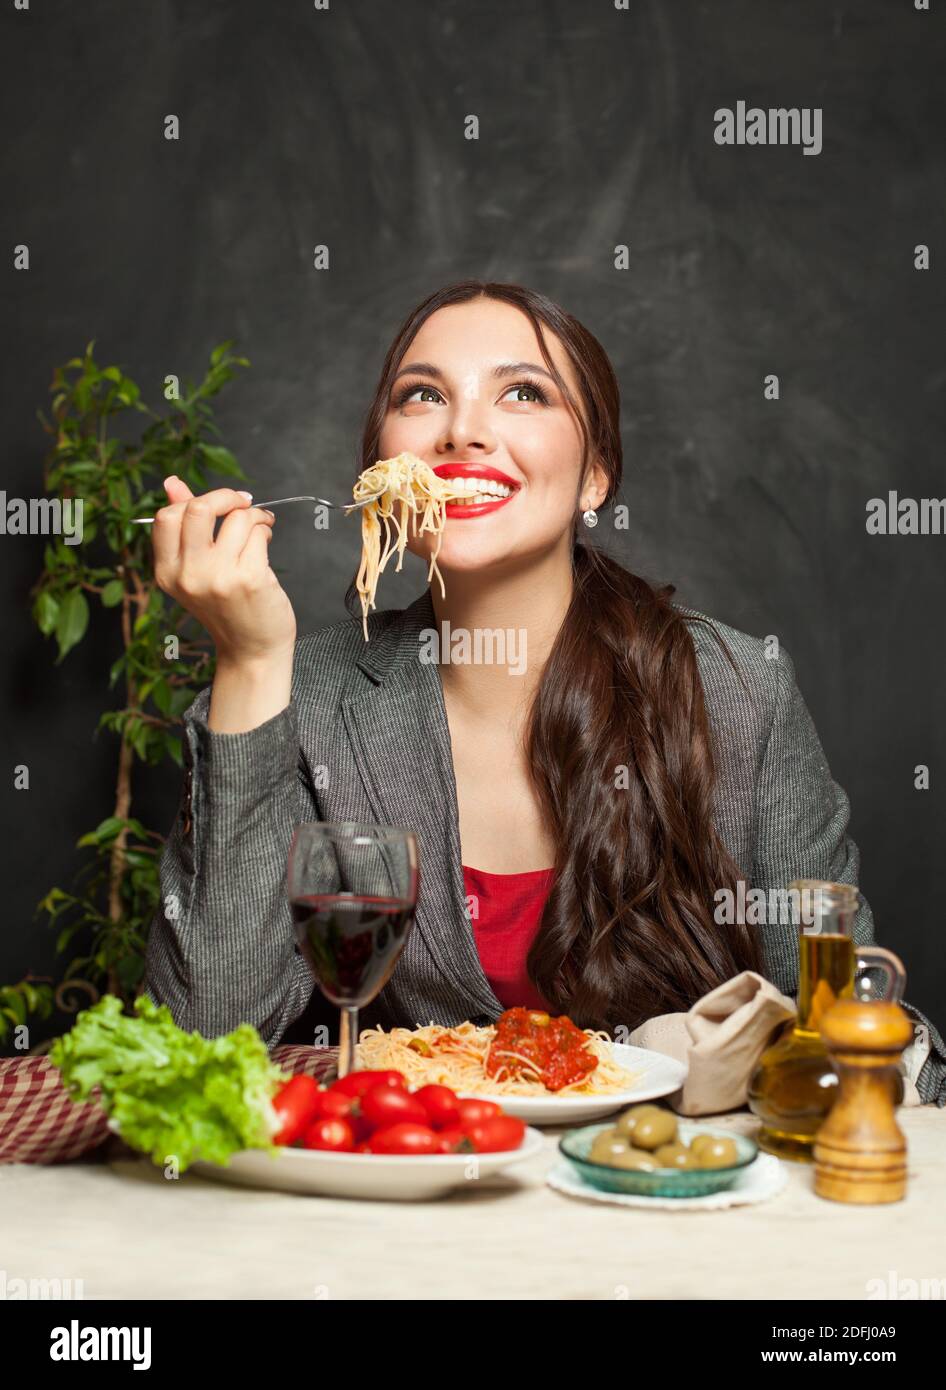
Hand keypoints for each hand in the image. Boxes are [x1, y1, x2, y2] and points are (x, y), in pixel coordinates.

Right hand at [151, 475, 296, 664]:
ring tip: (260, 528)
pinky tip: (266, 543)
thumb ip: (184, 526)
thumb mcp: (195, 569)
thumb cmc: (227, 606)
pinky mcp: (249, 579)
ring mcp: (218, 578)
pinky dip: (266, 530)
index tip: (217, 504)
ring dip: (254, 516)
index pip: (166, 516)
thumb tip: (172, 482)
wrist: (251, 649)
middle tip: (242, 503)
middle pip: (197, 508)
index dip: (194, 500)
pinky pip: (258, 533)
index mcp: (167, 572)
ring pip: (236, 518)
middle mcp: (188, 575)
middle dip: (225, 497)